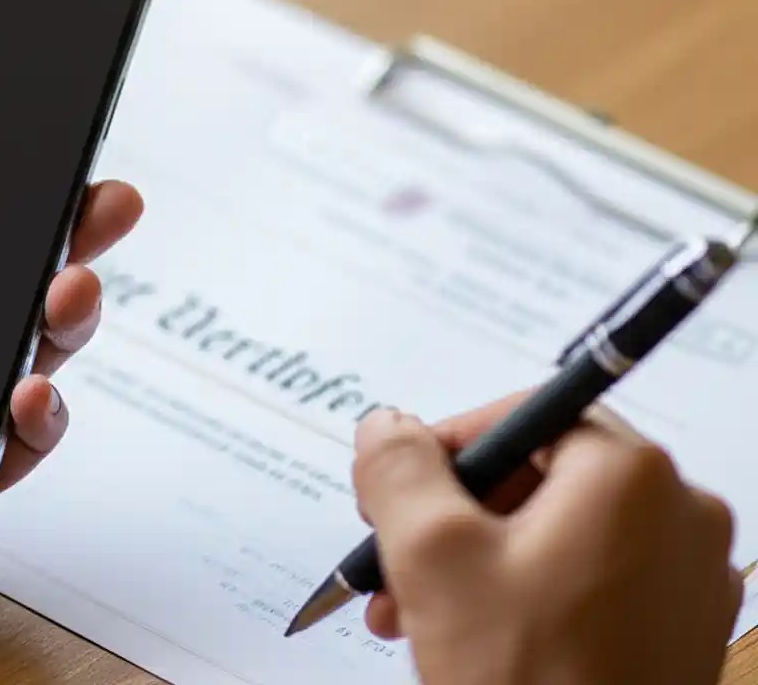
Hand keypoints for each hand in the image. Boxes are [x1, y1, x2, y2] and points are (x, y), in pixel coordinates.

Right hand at [352, 399, 741, 684]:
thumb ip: (398, 469)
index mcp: (630, 476)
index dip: (450, 444)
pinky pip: (588, 578)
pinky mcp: (676, 626)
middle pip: (540, 476)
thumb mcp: (431, 557)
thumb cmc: (528, 681)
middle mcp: (679, 513)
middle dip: (452, 515)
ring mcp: (686, 575)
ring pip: (557, 532)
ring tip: (413, 608)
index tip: (401, 483)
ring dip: (475, 559)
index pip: (527, 413)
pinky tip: (469, 630)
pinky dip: (525, 590)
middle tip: (395, 552)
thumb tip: (385, 425)